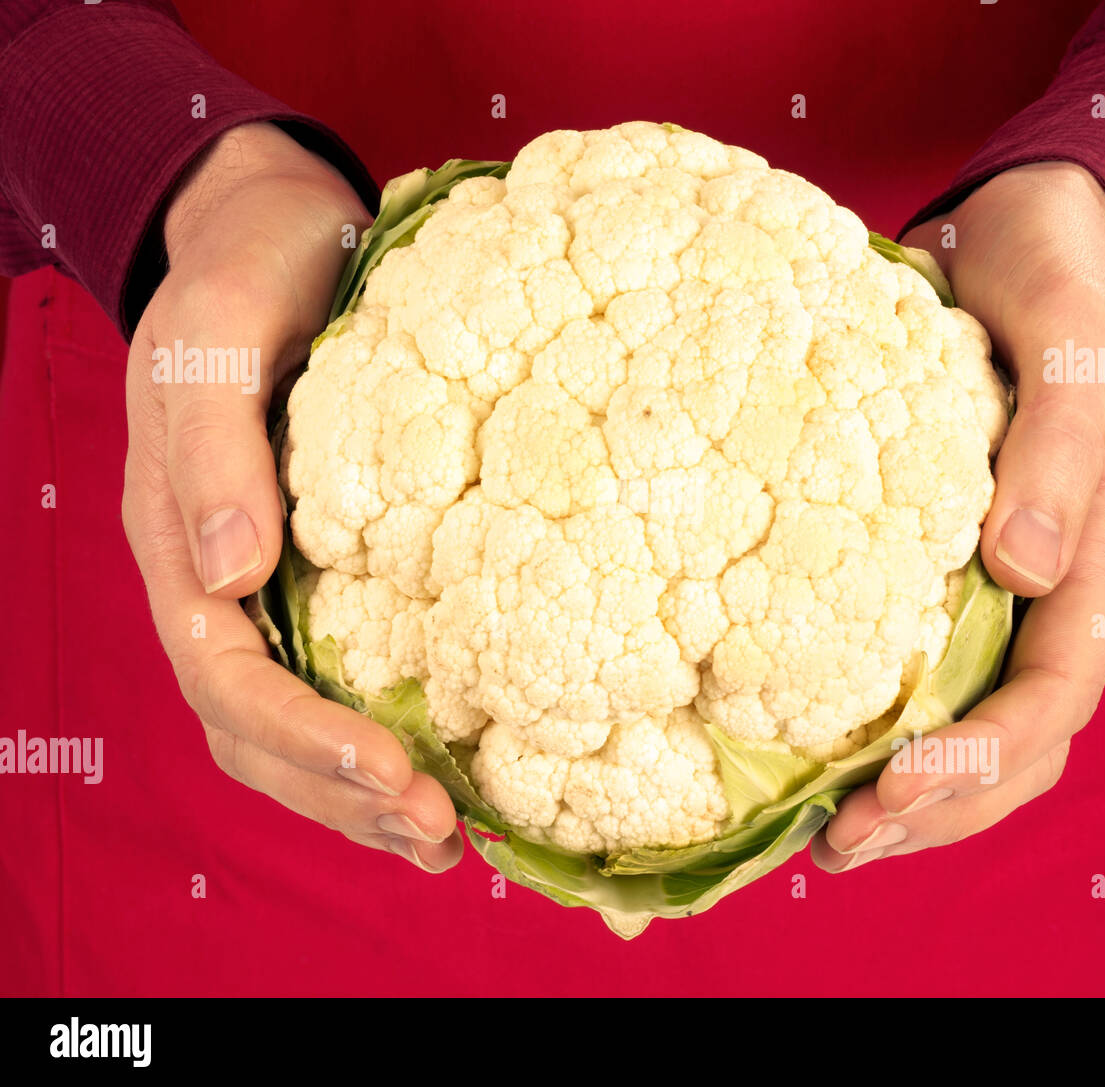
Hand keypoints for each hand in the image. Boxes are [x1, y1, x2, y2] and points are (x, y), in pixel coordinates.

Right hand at [122, 123, 461, 872]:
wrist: (273, 236)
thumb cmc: (244, 276)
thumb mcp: (216, 340)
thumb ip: (212, 452)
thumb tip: (231, 574)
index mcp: (180, 541)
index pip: (227, 676)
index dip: (303, 738)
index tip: (393, 770)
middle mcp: (218, 581)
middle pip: (258, 730)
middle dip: (339, 793)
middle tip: (437, 832)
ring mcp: (267, 585)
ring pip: (292, 724)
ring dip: (358, 793)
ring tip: (443, 836)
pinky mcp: (323, 571)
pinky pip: (337, 678)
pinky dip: (379, 738)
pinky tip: (446, 768)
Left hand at [813, 162, 1104, 871]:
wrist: (1036, 236)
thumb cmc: (1058, 278)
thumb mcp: (1073, 342)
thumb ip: (1059, 448)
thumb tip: (1026, 571)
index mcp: (1099, 549)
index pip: (1055, 692)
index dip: (981, 758)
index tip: (889, 793)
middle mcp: (1058, 584)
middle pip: (1019, 739)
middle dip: (938, 807)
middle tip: (839, 848)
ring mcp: (1011, 580)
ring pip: (981, 720)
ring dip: (916, 791)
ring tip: (830, 836)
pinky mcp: (954, 559)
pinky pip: (934, 664)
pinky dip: (889, 722)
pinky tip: (824, 743)